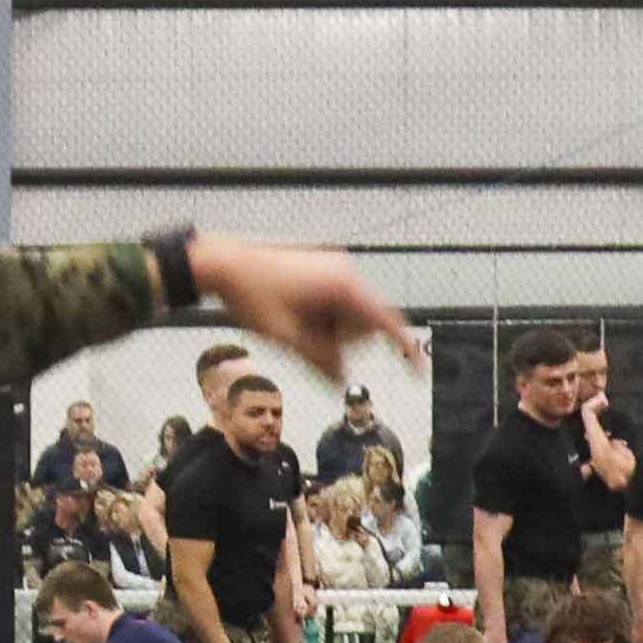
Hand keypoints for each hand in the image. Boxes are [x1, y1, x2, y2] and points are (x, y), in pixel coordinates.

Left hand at [184, 237, 421, 378]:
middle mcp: (344, 272)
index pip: (385, 322)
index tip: (420, 369)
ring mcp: (332, 268)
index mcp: (343, 285)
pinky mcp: (319, 269)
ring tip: (291, 326)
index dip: (404, 348)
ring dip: (327, 330)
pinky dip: (319, 318)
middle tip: (304, 342)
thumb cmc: (251, 295)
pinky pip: (332, 303)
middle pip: (363, 322)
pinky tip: (291, 316)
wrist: (222, 263)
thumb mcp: (286, 338)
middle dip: (341, 340)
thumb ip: (319, 360)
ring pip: (346, 315)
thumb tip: (341, 379)